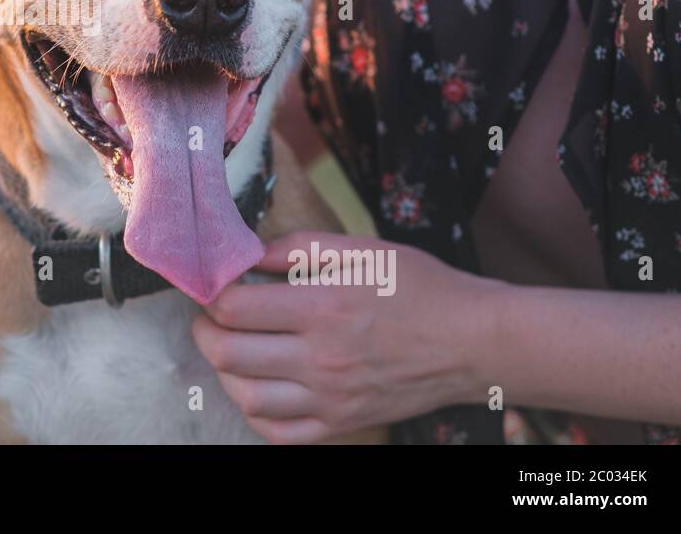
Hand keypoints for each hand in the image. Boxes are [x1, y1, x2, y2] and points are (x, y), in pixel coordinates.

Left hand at [191, 231, 500, 442]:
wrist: (475, 341)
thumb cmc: (421, 288)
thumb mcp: (362, 249)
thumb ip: (298, 247)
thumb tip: (248, 250)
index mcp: (323, 307)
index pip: (234, 308)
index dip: (211, 294)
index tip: (213, 285)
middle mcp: (323, 358)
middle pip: (229, 353)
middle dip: (205, 330)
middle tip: (210, 316)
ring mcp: (332, 398)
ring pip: (247, 397)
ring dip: (225, 372)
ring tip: (231, 349)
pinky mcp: (344, 422)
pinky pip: (280, 433)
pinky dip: (257, 413)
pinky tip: (257, 388)